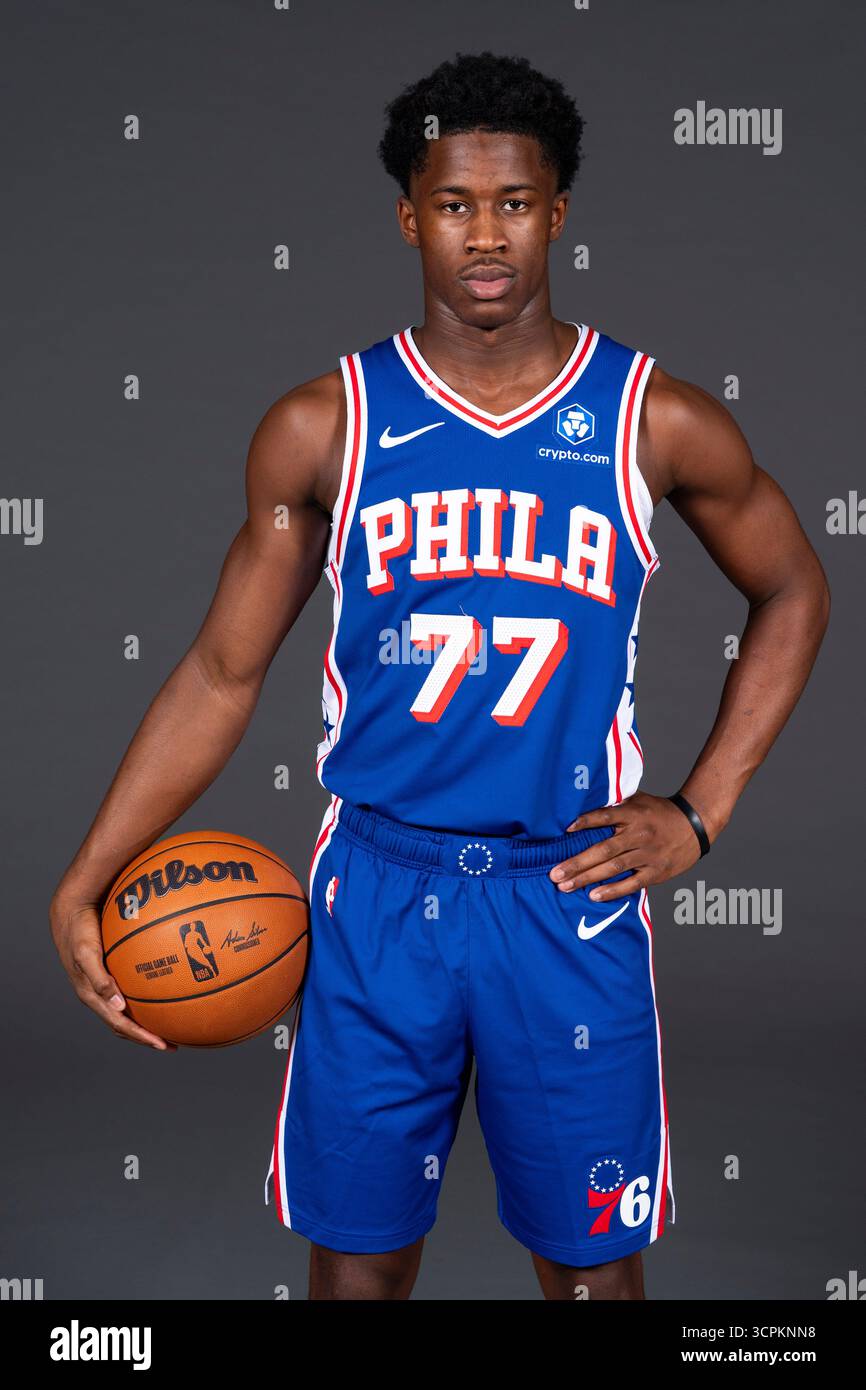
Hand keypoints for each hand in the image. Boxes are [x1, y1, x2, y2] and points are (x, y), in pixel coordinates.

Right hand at [49, 892, 175, 1050]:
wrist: (71, 911)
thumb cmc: (80, 931)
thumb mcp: (87, 955)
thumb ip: (100, 980)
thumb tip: (118, 1007)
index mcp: (92, 996)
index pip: (119, 1025)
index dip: (140, 1037)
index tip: (162, 1045)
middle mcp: (99, 995)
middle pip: (124, 1025)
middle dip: (146, 1037)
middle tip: (171, 1045)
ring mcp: (104, 985)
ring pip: (126, 1011)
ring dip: (146, 1022)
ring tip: (169, 1026)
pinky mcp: (109, 972)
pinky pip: (129, 990)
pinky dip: (144, 998)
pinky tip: (163, 990)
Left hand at [549, 792, 705, 901]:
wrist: (696, 825)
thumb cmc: (660, 812)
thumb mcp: (639, 800)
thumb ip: (615, 804)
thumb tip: (583, 804)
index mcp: (634, 814)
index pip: (606, 816)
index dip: (586, 821)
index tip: (565, 829)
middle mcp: (639, 834)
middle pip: (604, 849)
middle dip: (577, 862)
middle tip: (554, 873)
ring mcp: (648, 854)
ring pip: (614, 868)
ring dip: (587, 878)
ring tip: (565, 886)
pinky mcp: (656, 871)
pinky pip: (632, 883)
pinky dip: (613, 890)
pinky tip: (593, 896)